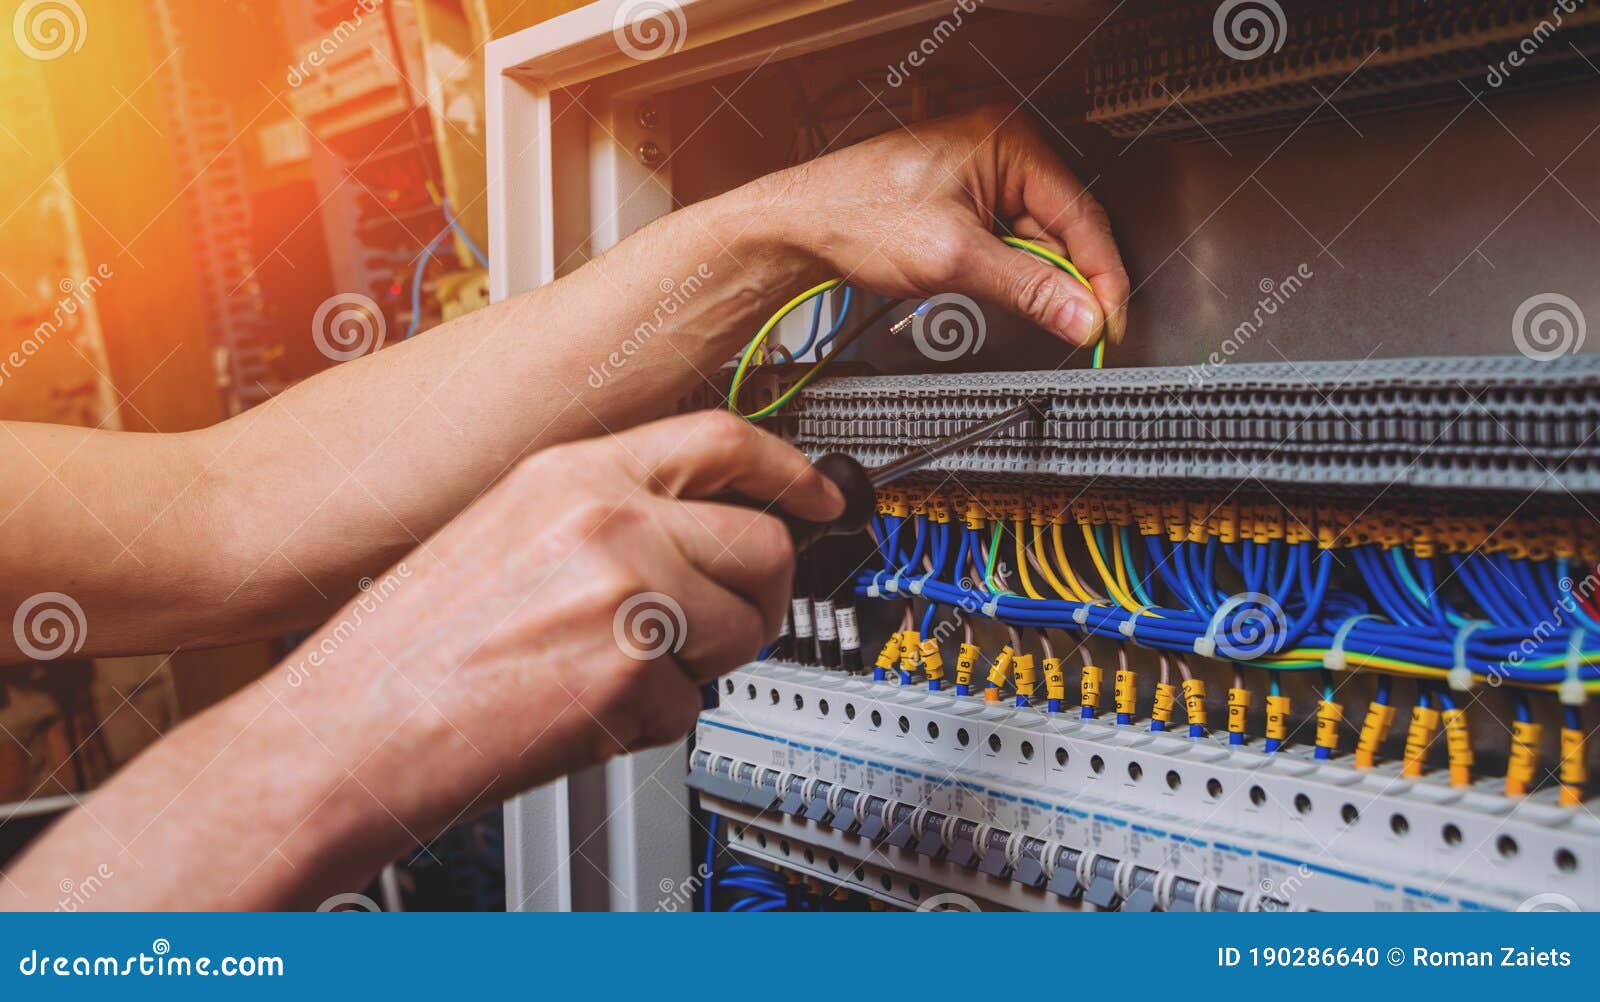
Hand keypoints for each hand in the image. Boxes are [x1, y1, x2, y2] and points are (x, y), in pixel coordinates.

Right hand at [303, 411, 842, 823]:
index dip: (792, 470)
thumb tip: (705, 528)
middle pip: (765, 542)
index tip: (823, 494)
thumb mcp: (506, 532)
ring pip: (746, 629)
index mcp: (570, 472)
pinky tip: (583, 713)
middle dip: (761, 594)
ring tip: (618, 674)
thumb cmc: (406, 649)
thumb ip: (608, 514)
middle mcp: (605, 520)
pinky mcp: (628, 678)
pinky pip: (698, 703)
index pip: (724, 441)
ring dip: (704, 664)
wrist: (337, 736)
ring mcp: (622, 595)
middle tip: (721, 622)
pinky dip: (655, 722)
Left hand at [768, 103, 1127, 347]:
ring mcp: (985, 177)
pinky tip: (1005, 295)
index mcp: (1010, 141)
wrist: (798, 226)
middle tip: (1084, 332)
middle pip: (1063, 230)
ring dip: (1037, 282)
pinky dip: (1012, 276)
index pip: (1081, 216)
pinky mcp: (967, 202)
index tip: (1110, 322)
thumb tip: (1080, 316)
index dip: (1101, 277)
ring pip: (1036, 242)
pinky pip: (1008, 244)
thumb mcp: (954, 259)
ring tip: (1031, 314)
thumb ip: (1027, 290)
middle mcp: (1003, 151)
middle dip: (1071, 282)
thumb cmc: (855, 215)